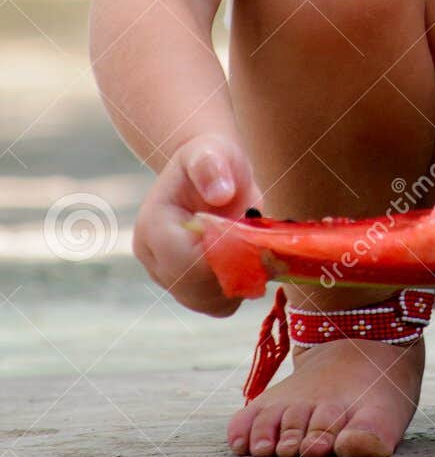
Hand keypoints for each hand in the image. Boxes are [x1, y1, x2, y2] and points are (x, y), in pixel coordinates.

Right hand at [132, 134, 262, 315]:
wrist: (209, 173)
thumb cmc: (211, 158)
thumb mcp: (212, 151)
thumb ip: (212, 168)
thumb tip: (221, 195)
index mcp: (153, 228)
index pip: (186, 264)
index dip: (224, 256)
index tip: (251, 237)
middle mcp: (154, 259)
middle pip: (197, 289)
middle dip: (235, 270)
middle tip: (259, 242)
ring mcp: (169, 278)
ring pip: (210, 302)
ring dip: (240, 280)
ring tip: (252, 245)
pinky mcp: (188, 289)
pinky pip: (218, 305)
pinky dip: (239, 287)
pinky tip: (247, 258)